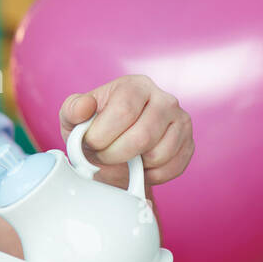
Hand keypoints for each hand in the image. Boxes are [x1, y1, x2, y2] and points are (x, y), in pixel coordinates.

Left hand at [60, 74, 193, 189]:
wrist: (113, 150)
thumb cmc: (94, 130)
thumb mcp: (74, 118)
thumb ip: (73, 110)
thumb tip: (84, 107)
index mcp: (135, 86)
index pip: (123, 111)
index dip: (102, 135)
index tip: (91, 143)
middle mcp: (164, 99)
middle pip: (142, 136)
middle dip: (114, 154)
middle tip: (103, 155)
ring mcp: (181, 122)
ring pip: (157, 154)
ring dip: (133, 165)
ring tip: (122, 157)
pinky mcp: (189, 144)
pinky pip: (171, 168)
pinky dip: (150, 175)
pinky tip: (139, 166)